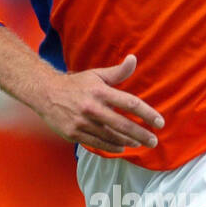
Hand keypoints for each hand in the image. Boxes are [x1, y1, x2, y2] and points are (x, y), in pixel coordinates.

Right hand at [41, 54, 163, 151]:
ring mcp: (82, 122)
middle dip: (141, 134)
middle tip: (154, 141)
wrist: (45, 94)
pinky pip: (97, 143)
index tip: (160, 122)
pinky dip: (111, 147)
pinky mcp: (74, 134)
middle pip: (123, 125)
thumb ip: (117, 72)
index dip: (148, 114)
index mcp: (100, 91)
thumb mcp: (96, 75)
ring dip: (128, 142)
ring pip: (111, 136)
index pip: (130, 103)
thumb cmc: (75, 84)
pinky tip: (122, 147)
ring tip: (139, 144)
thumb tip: (134, 59)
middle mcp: (92, 107)